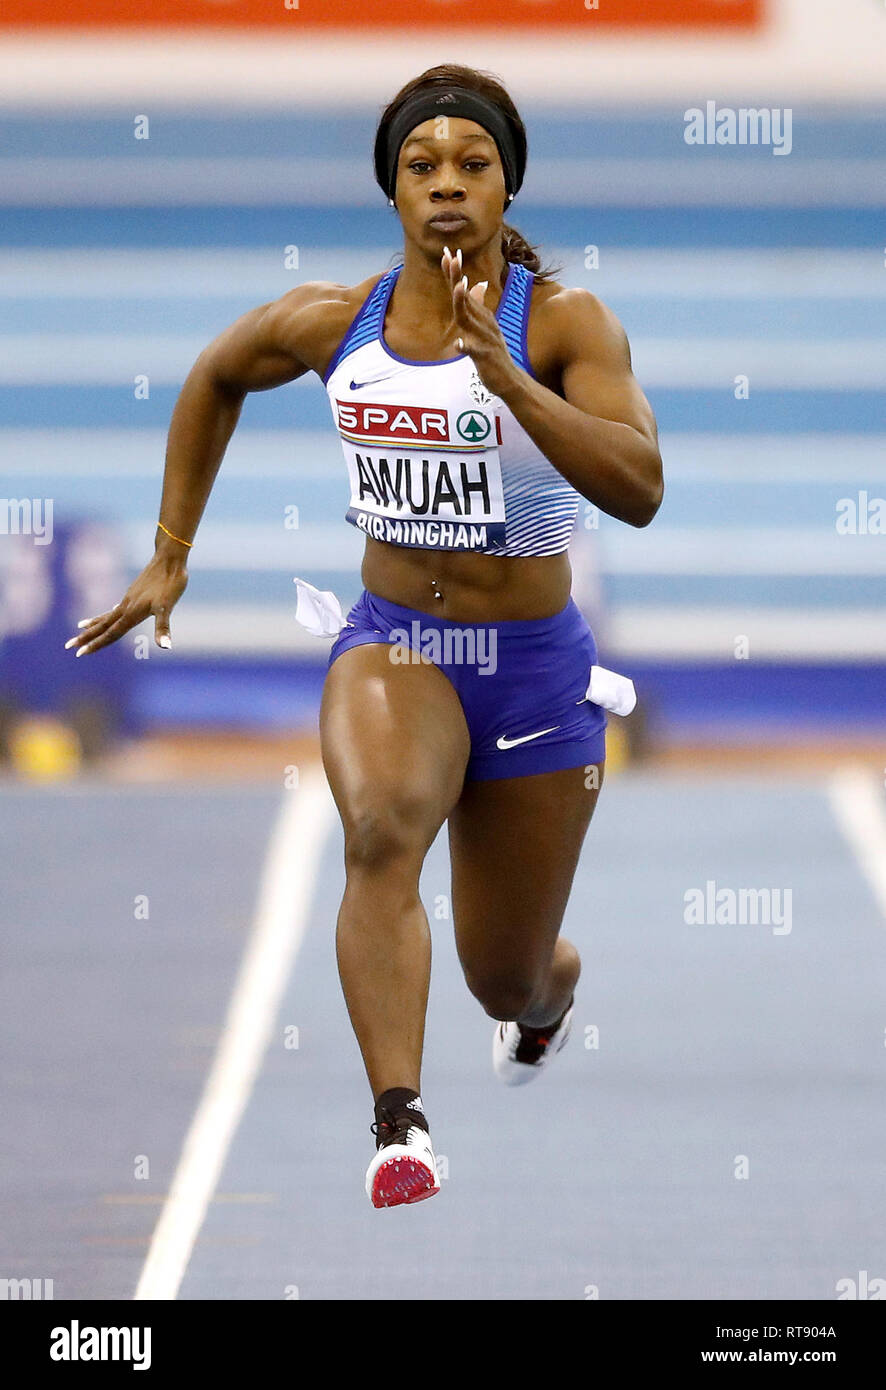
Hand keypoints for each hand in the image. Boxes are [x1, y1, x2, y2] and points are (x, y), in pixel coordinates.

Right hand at [63, 551, 187, 656]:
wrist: (169, 557)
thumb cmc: (170, 582)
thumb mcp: (168, 607)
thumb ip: (163, 627)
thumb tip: (165, 646)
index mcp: (132, 613)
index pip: (110, 634)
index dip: (96, 644)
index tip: (79, 653)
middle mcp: (126, 607)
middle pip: (103, 626)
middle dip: (86, 637)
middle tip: (68, 646)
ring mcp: (129, 599)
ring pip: (108, 615)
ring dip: (94, 624)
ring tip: (80, 628)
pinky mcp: (134, 592)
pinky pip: (117, 607)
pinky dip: (109, 613)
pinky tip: (112, 611)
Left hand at [441, 246, 522, 399]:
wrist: (511, 381)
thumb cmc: (495, 355)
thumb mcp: (486, 327)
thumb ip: (479, 307)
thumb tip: (479, 284)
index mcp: (481, 316)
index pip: (464, 291)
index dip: (455, 272)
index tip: (447, 252)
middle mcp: (484, 323)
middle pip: (466, 298)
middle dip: (457, 277)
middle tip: (450, 257)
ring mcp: (485, 339)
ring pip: (470, 320)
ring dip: (463, 303)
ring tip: (457, 286)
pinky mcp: (486, 358)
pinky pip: (475, 352)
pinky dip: (467, 347)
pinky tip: (458, 344)